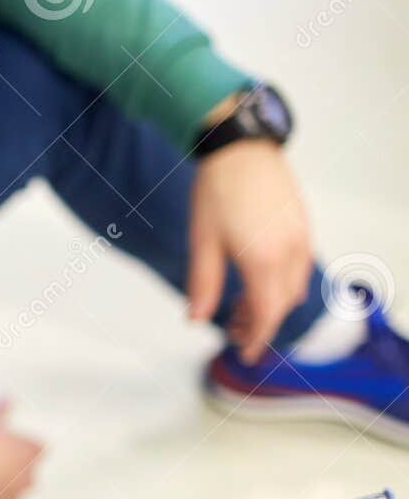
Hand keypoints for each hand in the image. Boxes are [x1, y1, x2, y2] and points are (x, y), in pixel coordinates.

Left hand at [187, 138, 313, 364]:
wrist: (240, 147)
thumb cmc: (216, 191)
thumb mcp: (202, 242)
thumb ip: (203, 284)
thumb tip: (195, 319)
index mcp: (264, 260)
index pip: (266, 313)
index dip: (255, 337)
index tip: (244, 352)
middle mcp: (290, 252)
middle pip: (282, 305)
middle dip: (261, 325)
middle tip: (234, 333)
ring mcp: (301, 237)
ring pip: (293, 287)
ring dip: (271, 305)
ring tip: (241, 310)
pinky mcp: (302, 225)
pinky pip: (299, 267)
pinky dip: (282, 284)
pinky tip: (260, 283)